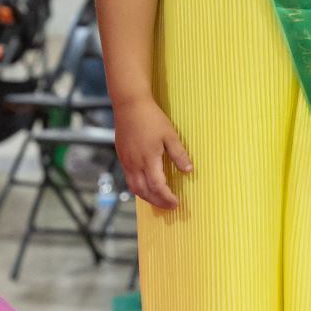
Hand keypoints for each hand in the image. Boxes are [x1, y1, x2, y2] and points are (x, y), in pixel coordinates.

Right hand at [115, 97, 191, 211]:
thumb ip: (179, 154)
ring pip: (134, 188)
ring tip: (158, 200)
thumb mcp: (170, 135)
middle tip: (169, 206)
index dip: (167, 198)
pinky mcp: (122, 157)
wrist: (129, 104)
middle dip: (158, 202)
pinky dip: (138, 188)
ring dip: (147, 197)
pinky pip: (129, 179)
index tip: (177, 203)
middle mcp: (135, 164)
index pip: (157, 187)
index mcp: (148, 159)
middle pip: (144, 192)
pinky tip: (146, 185)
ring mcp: (126, 161)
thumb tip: (189, 171)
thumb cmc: (151, 117)